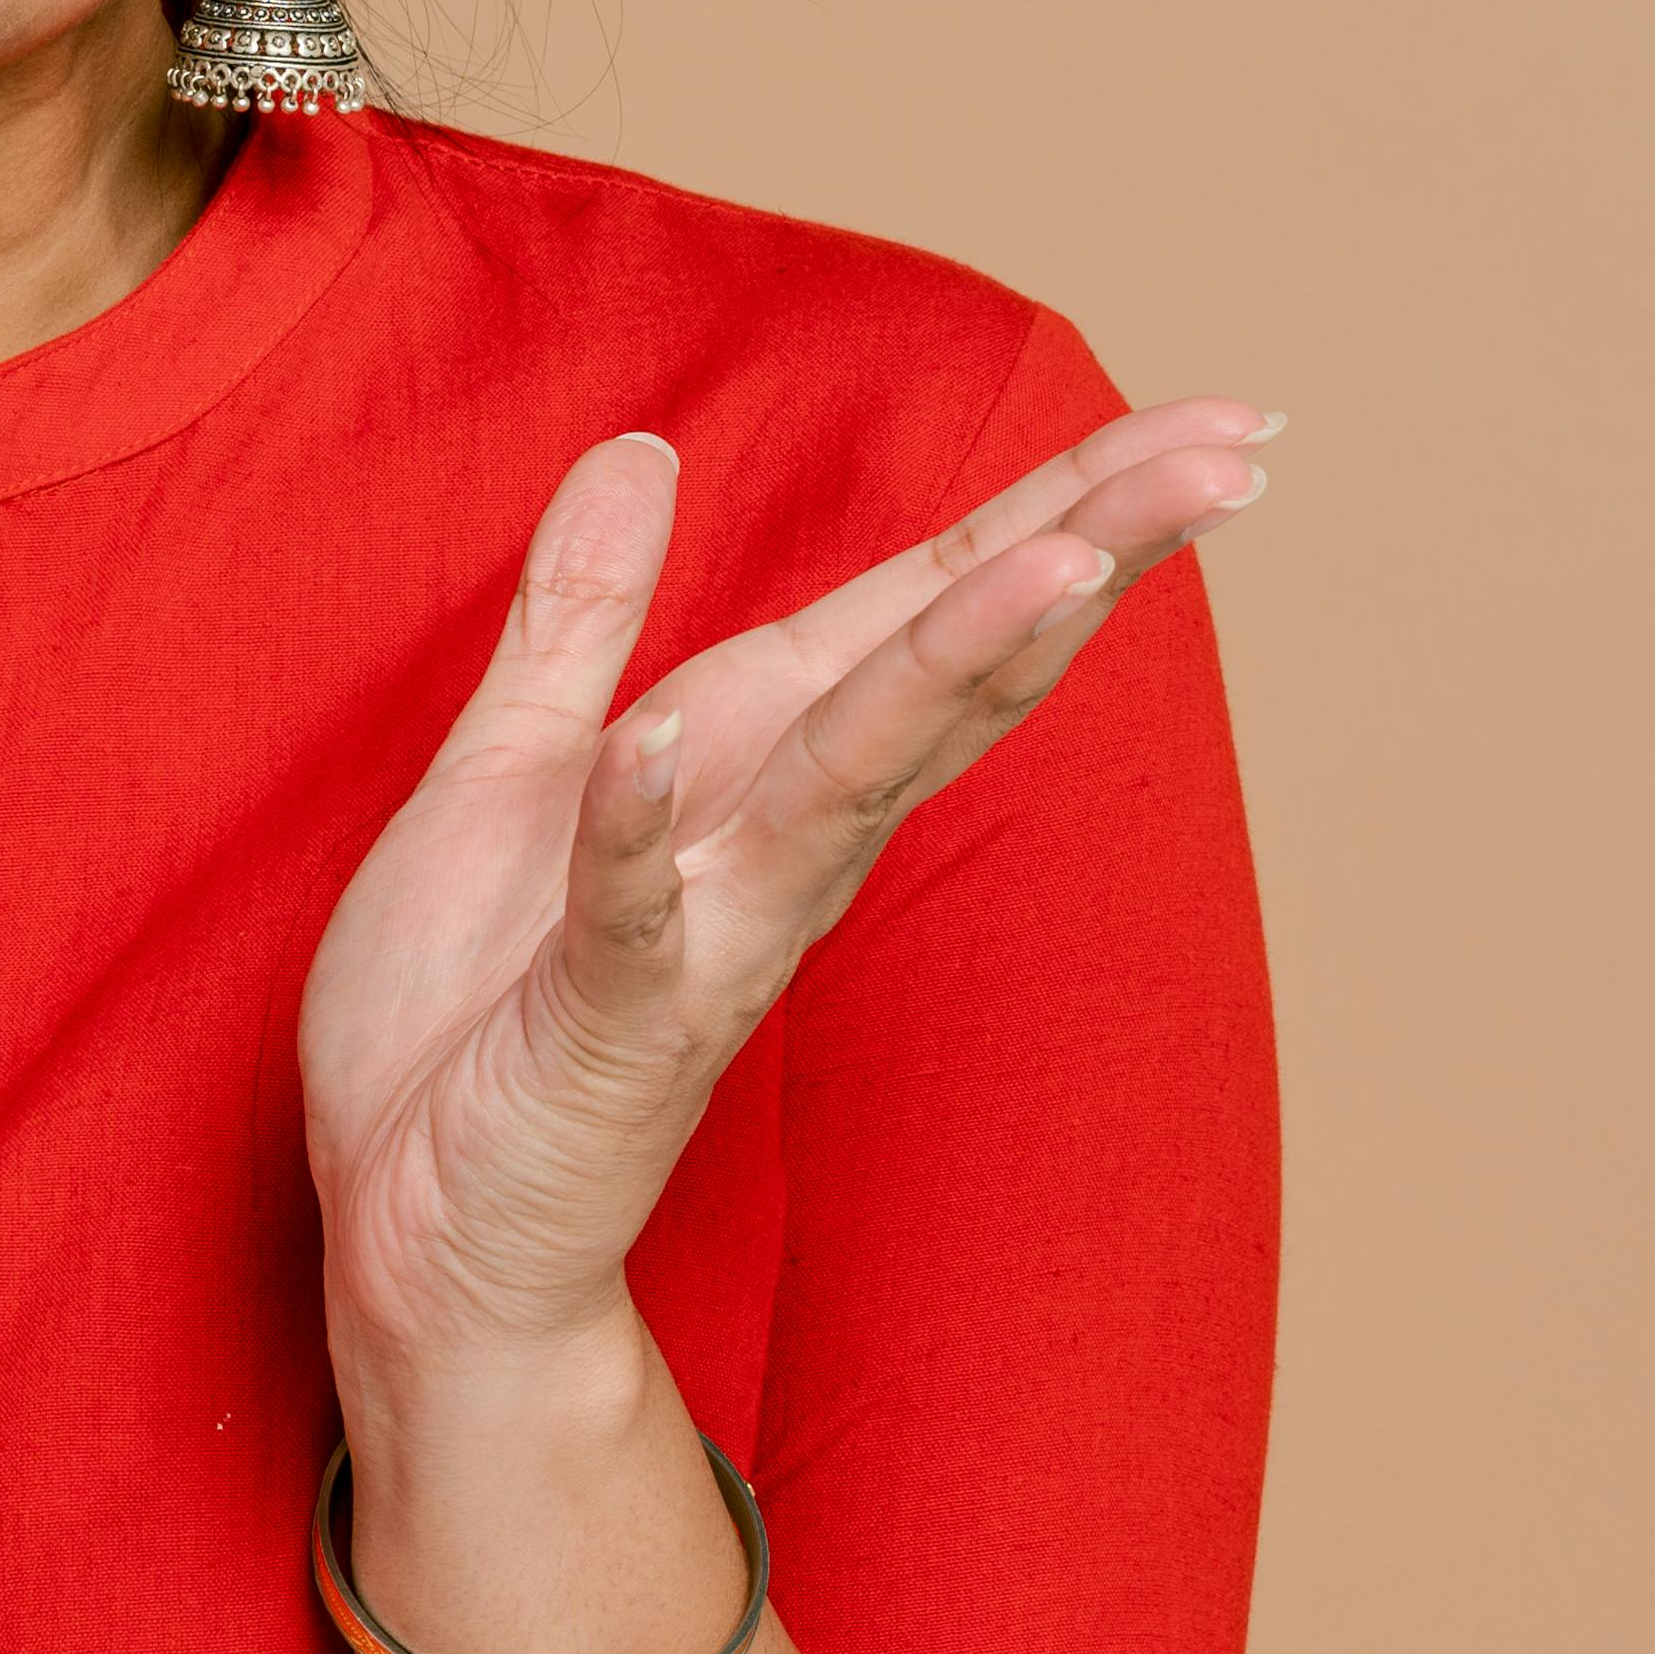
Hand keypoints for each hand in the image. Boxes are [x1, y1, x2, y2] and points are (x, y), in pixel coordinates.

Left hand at [300, 397, 1274, 1424]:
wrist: (417, 1234)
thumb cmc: (470, 1015)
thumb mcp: (513, 765)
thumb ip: (582, 617)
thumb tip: (645, 448)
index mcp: (749, 766)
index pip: (923, 612)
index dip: (1058, 509)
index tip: (1213, 420)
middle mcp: (770, 851)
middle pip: (942, 675)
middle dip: (1081, 557)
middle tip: (1237, 457)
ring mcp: (702, 942)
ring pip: (840, 784)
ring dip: (943, 672)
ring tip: (1060, 564)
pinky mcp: (600, 1027)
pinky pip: (628, 919)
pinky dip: (639, 832)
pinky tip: (662, 741)